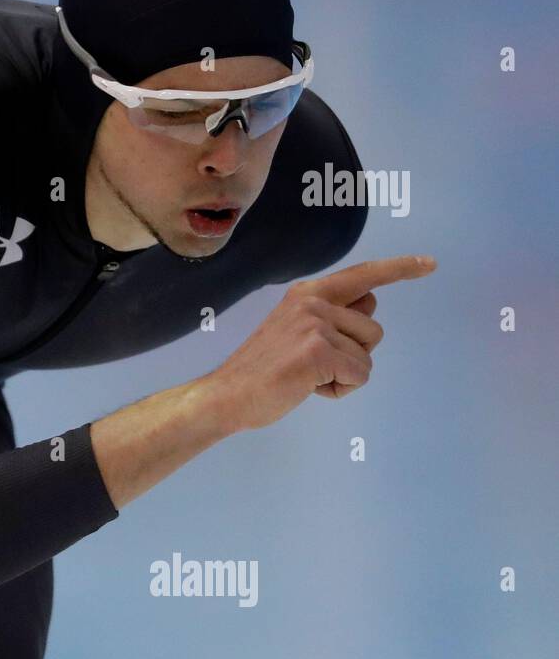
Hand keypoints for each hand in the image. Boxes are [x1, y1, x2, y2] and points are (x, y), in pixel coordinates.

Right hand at [209, 254, 436, 432]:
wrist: (229, 395)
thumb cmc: (264, 370)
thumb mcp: (297, 330)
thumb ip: (333, 314)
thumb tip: (370, 300)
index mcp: (307, 293)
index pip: (364, 275)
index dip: (400, 269)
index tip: (429, 264)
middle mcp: (313, 301)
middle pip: (373, 329)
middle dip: (354, 355)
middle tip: (312, 366)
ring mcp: (315, 324)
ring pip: (366, 355)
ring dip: (345, 375)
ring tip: (307, 377)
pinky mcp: (319, 350)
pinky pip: (359, 374)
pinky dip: (340, 390)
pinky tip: (309, 388)